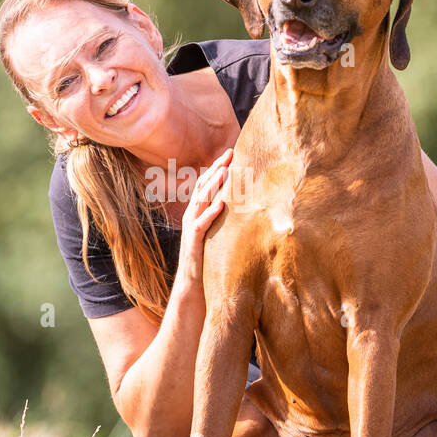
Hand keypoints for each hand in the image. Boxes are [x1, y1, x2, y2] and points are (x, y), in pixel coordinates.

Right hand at [176, 148, 233, 289]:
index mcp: (198, 212)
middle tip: (230, 153)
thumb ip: (225, 218)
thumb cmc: (208, 259)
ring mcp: (191, 229)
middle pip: (202, 186)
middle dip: (216, 168)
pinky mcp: (193, 243)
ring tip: (225, 170)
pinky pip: (201, 225)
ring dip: (213, 185)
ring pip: (200, 201)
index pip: (206, 184)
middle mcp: (192, 216)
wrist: (193, 285)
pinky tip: (221, 204)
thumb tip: (245, 204)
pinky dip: (210, 213)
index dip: (217, 167)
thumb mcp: (218, 233)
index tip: (231, 151)